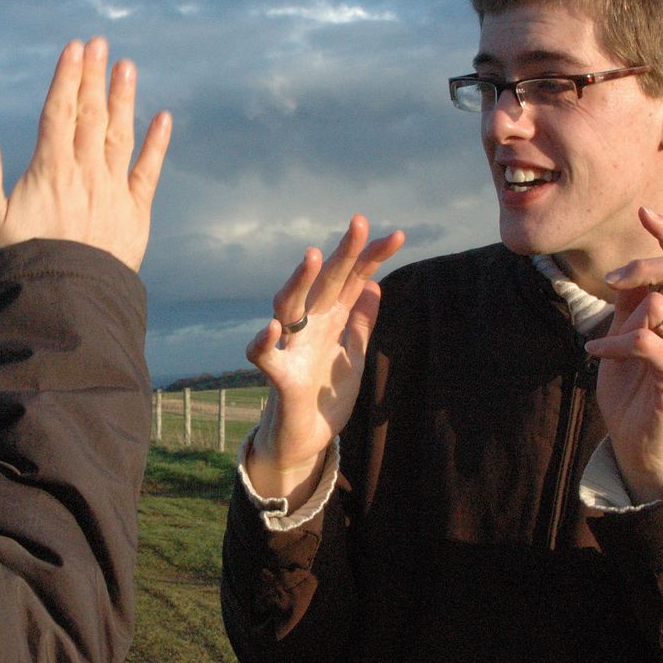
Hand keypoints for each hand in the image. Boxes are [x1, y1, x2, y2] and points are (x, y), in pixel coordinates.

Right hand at [0, 37, 171, 270]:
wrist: (63, 303)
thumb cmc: (19, 262)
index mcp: (49, 170)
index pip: (59, 112)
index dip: (67, 77)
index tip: (74, 48)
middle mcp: (85, 173)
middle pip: (90, 114)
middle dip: (94, 77)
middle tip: (100, 43)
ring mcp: (113, 190)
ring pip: (120, 134)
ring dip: (123, 99)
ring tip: (126, 67)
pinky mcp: (135, 213)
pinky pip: (148, 171)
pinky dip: (157, 144)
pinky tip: (163, 118)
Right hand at [244, 216, 403, 502]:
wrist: (303, 440)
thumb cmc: (324, 394)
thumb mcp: (352, 355)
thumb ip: (360, 322)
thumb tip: (374, 285)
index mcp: (330, 320)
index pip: (352, 280)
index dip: (372, 258)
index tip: (398, 235)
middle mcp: (309, 326)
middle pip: (324, 283)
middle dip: (343, 253)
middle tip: (359, 222)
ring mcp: (291, 348)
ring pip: (288, 306)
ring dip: (299, 281)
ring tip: (313, 255)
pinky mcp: (279, 379)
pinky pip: (264, 357)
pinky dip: (264, 342)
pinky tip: (271, 327)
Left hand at [585, 207, 662, 502]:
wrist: (642, 443)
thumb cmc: (635, 387)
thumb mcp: (627, 334)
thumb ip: (631, 304)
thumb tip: (624, 270)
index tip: (644, 211)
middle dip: (644, 264)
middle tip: (611, 279)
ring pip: (662, 305)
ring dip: (620, 317)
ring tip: (601, 342)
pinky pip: (644, 343)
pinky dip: (613, 343)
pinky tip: (596, 351)